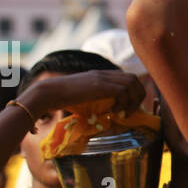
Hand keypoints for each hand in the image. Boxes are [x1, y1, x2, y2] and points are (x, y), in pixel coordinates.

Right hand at [19, 70, 146, 119]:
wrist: (50, 93)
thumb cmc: (64, 99)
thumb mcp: (86, 98)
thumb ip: (98, 99)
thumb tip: (110, 111)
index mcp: (101, 75)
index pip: (127, 78)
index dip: (133, 93)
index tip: (129, 108)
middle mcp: (104, 73)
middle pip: (133, 79)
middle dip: (138, 96)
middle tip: (131, 111)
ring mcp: (102, 77)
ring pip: (131, 83)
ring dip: (132, 100)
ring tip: (124, 113)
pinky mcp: (99, 85)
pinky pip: (122, 90)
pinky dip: (124, 103)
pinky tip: (115, 112)